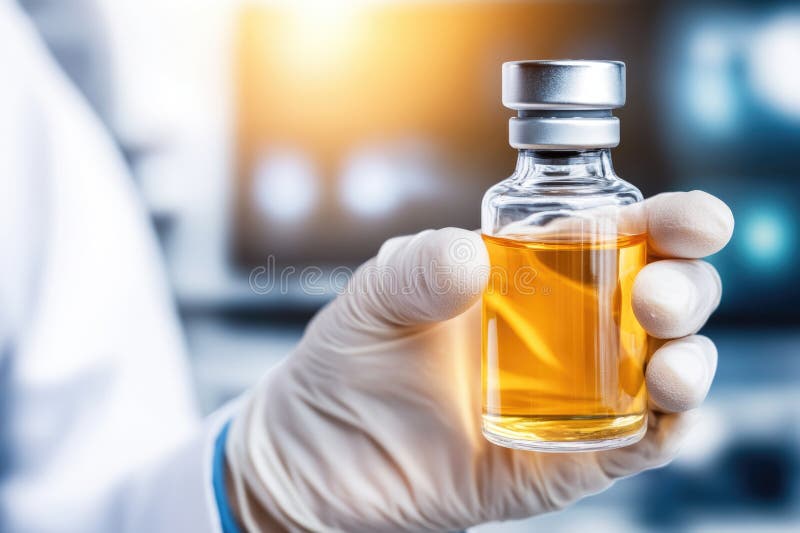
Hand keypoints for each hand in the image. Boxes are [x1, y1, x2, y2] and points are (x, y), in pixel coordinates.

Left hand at [226, 191, 733, 531]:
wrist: (321, 451)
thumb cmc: (354, 358)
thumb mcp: (376, 295)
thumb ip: (417, 267)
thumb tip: (471, 255)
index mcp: (535, 274)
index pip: (624, 236)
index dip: (673, 223)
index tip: (693, 221)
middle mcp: (568, 330)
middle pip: (664, 299)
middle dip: (685, 290)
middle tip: (657, 296)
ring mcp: (572, 396)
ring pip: (666, 373)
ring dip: (690, 363)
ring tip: (668, 363)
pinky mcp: (564, 459)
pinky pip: (634, 445)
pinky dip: (663, 431)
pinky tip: (660, 417)